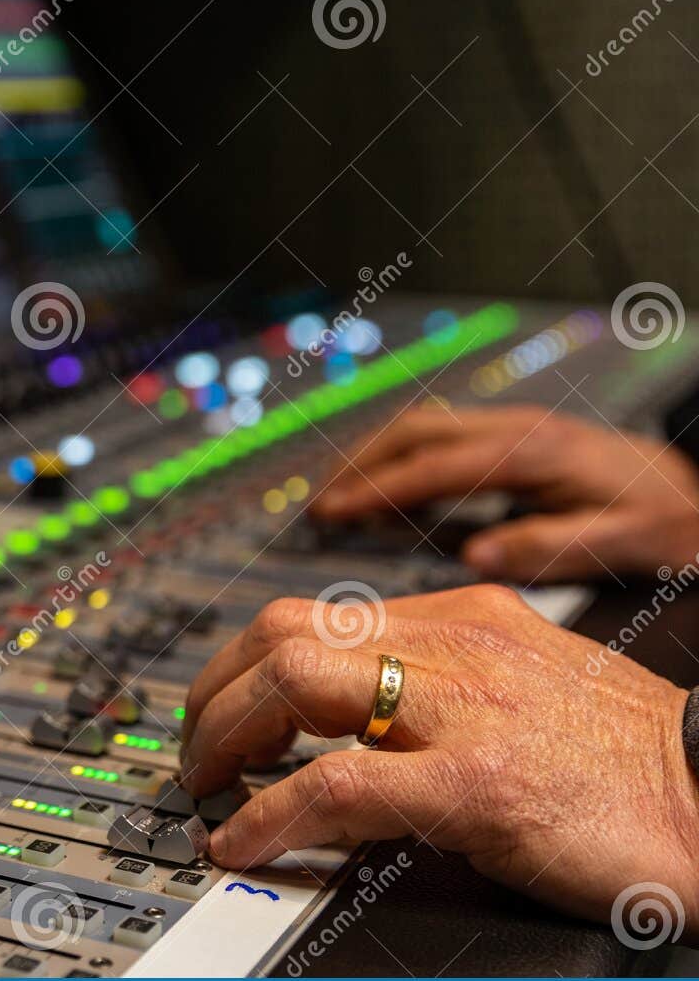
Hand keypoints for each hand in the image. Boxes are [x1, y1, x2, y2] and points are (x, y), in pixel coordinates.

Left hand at [178, 585, 698, 937]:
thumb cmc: (631, 758)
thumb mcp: (523, 688)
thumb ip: (442, 683)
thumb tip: (354, 718)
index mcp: (463, 620)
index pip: (317, 614)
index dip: (247, 661)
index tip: (224, 706)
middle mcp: (454, 647)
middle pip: (282, 632)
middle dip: (215, 691)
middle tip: (196, 750)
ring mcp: (464, 711)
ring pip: (293, 683)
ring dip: (224, 738)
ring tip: (204, 787)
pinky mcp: (478, 783)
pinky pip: (336, 787)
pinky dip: (268, 814)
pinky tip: (243, 841)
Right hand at [309, 404, 698, 581]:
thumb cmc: (668, 522)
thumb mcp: (619, 542)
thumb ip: (547, 547)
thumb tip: (475, 555)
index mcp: (535, 454)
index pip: (436, 466)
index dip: (379, 489)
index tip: (333, 512)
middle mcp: (517, 428)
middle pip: (415, 430)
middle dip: (358, 464)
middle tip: (317, 504)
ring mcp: (513, 426)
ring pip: (423, 426)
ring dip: (373, 455)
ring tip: (336, 496)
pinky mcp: (514, 435)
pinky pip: (440, 436)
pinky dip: (400, 457)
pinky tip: (386, 488)